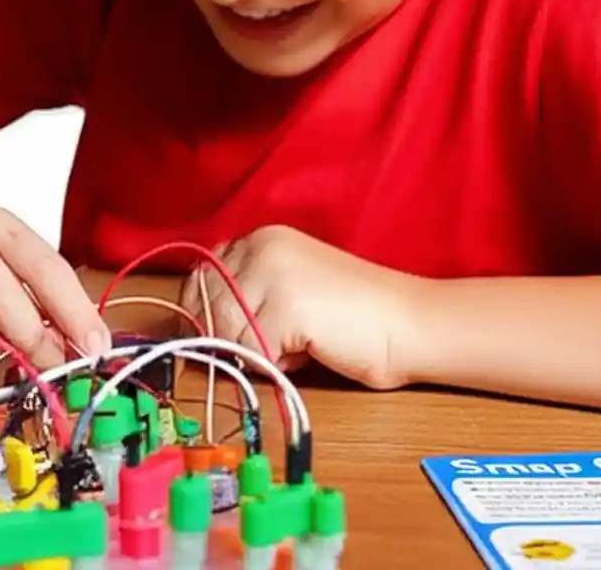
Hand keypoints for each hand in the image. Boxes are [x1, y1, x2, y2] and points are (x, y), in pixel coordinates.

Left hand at [179, 225, 424, 389]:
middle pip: (205, 307)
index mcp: (260, 237)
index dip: (204, 314)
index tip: (227, 334)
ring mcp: (273, 273)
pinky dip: (278, 363)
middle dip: (230, 336)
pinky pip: (253, 352)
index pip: (199, 278)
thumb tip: (190, 330)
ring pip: (225, 332)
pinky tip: (310, 348)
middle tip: (275, 339)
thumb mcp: (286, 290)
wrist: (410, 323)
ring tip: (297, 341)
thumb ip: (242, 297)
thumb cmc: (351, 316)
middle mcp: (261, 246)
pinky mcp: (287, 306)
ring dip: (255, 351)